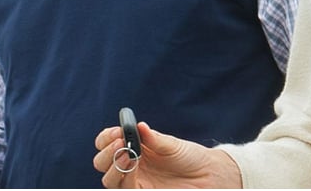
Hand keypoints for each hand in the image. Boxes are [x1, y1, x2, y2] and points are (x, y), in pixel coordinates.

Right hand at [93, 121, 240, 187]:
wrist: (208, 175)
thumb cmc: (190, 157)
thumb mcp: (171, 144)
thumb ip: (153, 138)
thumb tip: (138, 125)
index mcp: (134, 149)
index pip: (108, 144)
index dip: (106, 138)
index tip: (116, 131)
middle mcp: (130, 166)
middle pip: (102, 163)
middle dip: (106, 152)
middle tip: (119, 142)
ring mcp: (134, 181)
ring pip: (109, 178)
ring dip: (113, 164)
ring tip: (127, 152)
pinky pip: (124, 188)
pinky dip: (124, 176)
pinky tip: (133, 164)